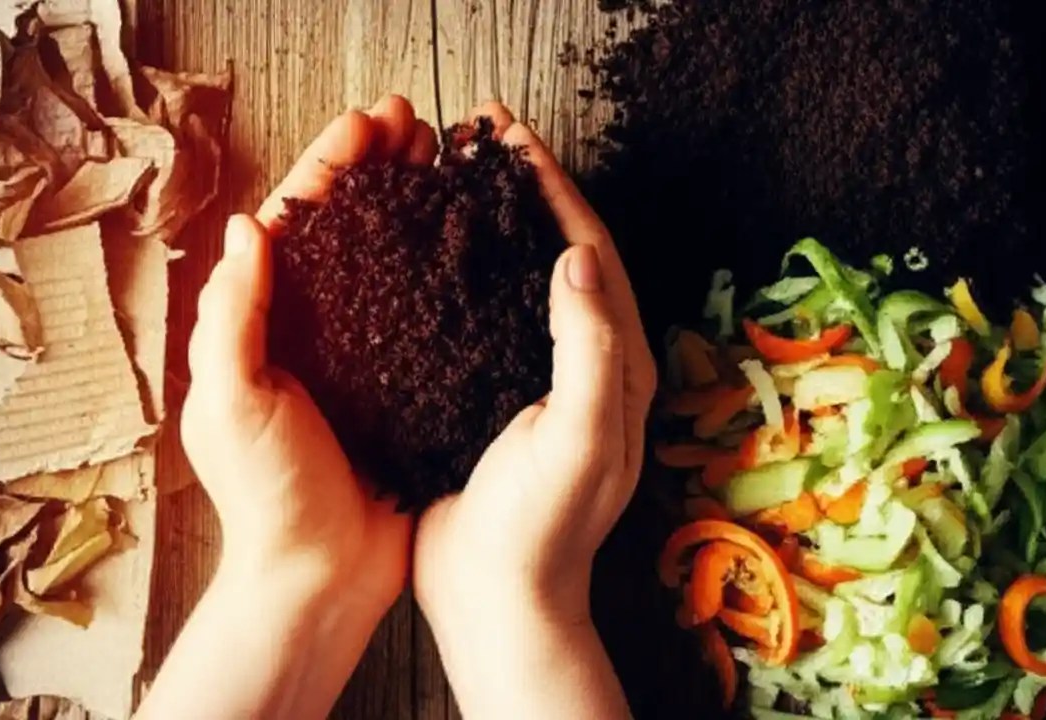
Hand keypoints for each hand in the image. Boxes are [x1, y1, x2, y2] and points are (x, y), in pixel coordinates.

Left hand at [182, 98, 430, 612]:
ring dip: (410, 202)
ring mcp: (360, 351)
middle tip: (416, 123)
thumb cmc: (266, 497)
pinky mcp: (402, 381)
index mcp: (261, 323)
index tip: (368, 125)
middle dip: (374, 168)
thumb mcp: (232, 403)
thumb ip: (234, 318)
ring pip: (385, 257)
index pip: (292, 222)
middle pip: (343, 226)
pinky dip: (438, 268)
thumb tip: (249, 226)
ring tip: (445, 158)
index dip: (328, 166)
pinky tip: (468, 239)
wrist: (320, 576)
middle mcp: (310, 327)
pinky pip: (421, 309)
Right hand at [413, 103, 656, 718]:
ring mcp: (538, 377)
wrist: (496, 599)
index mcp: (616, 362)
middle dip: (527, 188)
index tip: (513, 136)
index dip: (555, 187)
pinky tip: (428, 255)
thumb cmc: (541, 528)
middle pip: (562, 251)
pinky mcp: (494, 395)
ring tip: (454, 176)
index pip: (592, 251)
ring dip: (494, 222)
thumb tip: (578, 254)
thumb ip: (590, 347)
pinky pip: (486, 314)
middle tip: (483, 134)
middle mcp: (585, 362)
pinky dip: (464, 271)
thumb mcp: (576, 437)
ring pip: (520, 277)